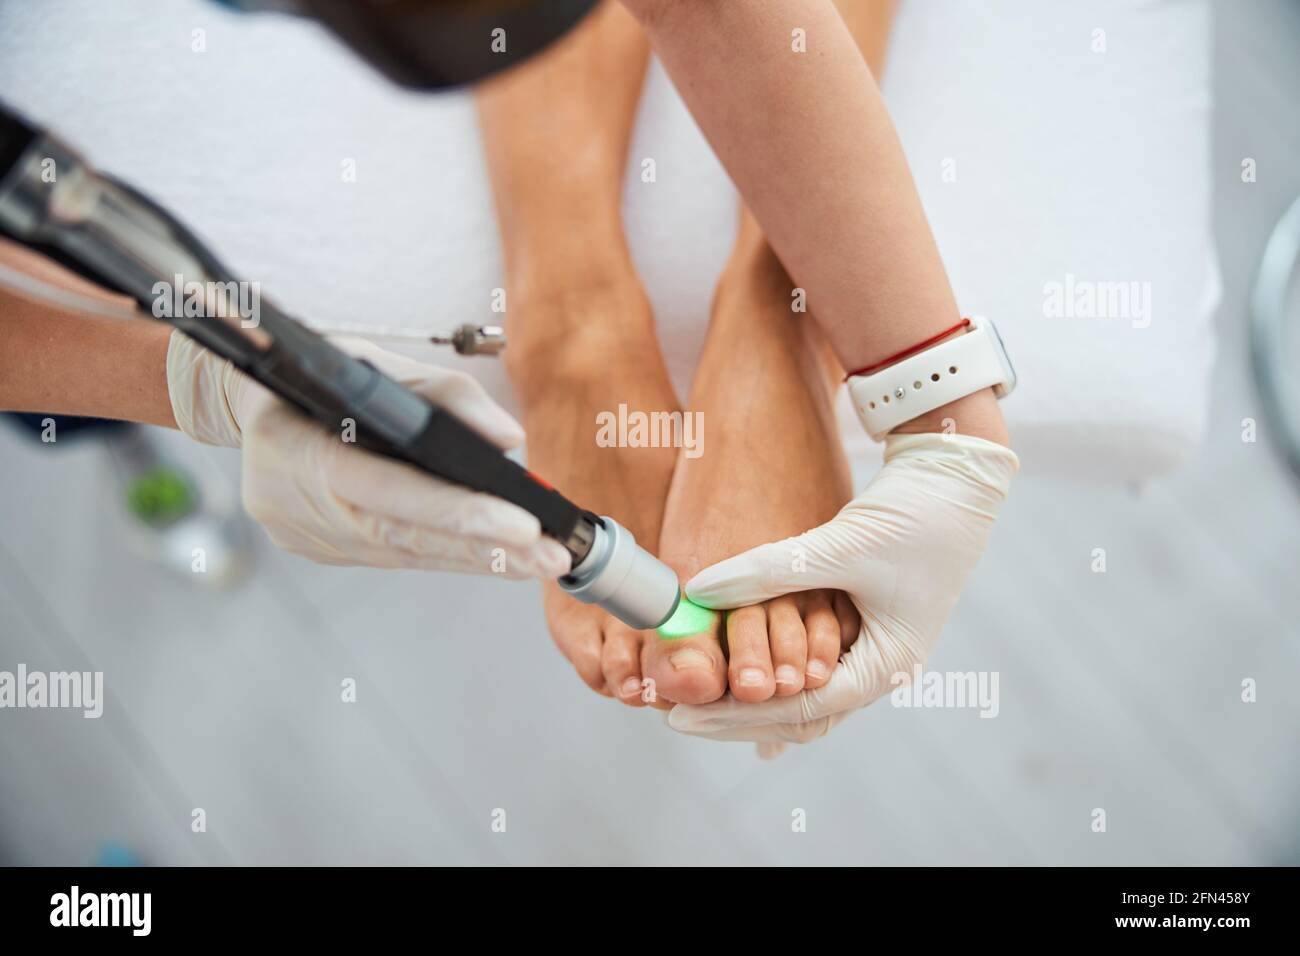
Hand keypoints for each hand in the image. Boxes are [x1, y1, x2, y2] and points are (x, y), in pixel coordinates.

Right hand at [165, 330, 571, 578]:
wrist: (246, 404)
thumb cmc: (316, 374)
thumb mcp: (374, 361)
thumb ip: (445, 395)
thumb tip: (509, 439)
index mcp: (300, 452)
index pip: (392, 491)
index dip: (458, 512)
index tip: (523, 526)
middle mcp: (298, 506)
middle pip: (409, 536)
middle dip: (488, 549)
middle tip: (553, 557)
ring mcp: (308, 536)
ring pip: (407, 553)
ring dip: (478, 557)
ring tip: (541, 560)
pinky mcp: (322, 549)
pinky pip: (395, 554)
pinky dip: (447, 552)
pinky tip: (497, 555)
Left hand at [668, 431, 1018, 744]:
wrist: (954, 476)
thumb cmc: (912, 514)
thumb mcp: (838, 545)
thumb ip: (768, 571)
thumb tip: (697, 591)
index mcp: (887, 665)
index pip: (802, 708)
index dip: (739, 714)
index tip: (685, 716)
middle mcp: (881, 669)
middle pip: (802, 716)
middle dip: (740, 717)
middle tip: (680, 718)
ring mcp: (871, 650)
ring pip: (805, 697)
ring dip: (754, 701)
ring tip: (699, 704)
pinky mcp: (859, 626)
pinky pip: (808, 666)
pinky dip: (771, 673)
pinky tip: (736, 684)